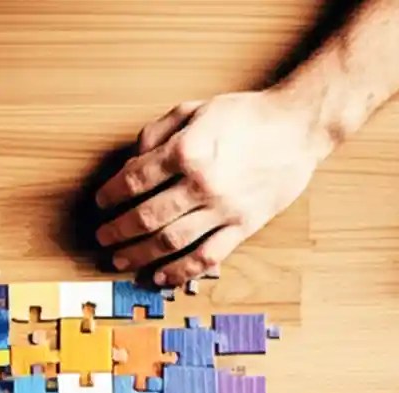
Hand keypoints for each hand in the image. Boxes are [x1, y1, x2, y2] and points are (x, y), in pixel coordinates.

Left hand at [95, 89, 327, 285]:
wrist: (297, 127)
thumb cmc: (246, 115)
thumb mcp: (195, 109)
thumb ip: (157, 133)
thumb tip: (132, 163)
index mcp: (186, 151)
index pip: (135, 180)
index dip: (111, 194)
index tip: (101, 203)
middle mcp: (201, 184)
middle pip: (147, 216)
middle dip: (118, 230)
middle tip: (103, 238)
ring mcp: (223, 209)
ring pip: (171, 241)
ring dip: (140, 255)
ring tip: (121, 261)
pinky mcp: (244, 226)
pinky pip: (207, 256)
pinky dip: (181, 271)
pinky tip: (161, 277)